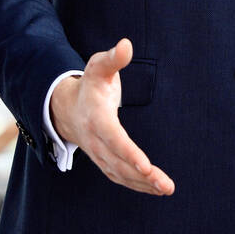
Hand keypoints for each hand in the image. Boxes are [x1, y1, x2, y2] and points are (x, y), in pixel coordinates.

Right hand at [49, 37, 174, 195]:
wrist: (66, 107)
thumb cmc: (90, 83)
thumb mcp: (98, 66)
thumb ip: (113, 58)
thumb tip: (126, 44)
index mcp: (96, 118)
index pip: (114, 139)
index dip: (130, 153)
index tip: (146, 166)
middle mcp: (95, 140)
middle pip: (119, 162)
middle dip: (143, 176)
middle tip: (167, 185)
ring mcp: (98, 153)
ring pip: (120, 174)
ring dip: (143, 184)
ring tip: (167, 189)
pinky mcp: (103, 161)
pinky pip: (120, 177)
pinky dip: (137, 185)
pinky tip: (156, 188)